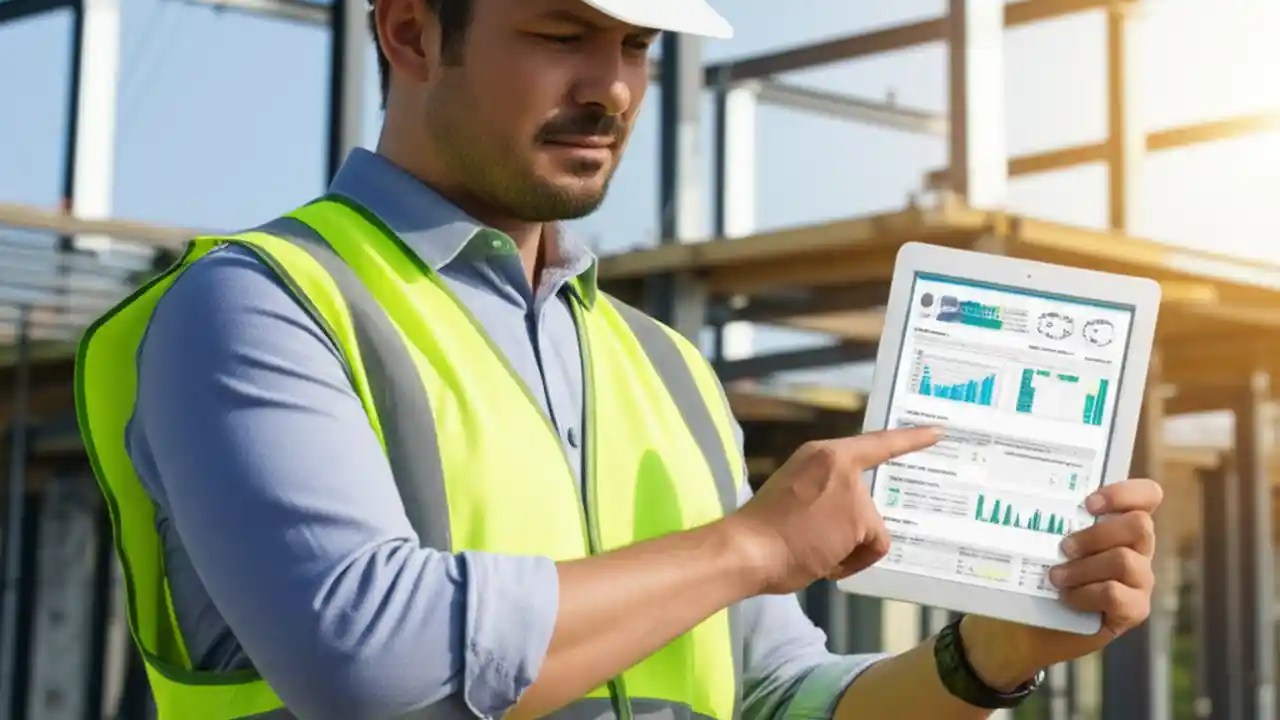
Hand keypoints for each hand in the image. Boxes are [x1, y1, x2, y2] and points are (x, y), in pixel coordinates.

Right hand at [724, 426, 942, 595]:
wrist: (748, 548)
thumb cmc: (762, 529)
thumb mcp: (794, 492)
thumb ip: (822, 492)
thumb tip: (840, 518)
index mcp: (820, 453)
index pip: (873, 443)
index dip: (908, 439)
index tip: (938, 432)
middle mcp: (839, 462)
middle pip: (867, 502)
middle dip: (850, 526)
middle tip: (817, 540)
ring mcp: (852, 490)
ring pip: (870, 527)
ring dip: (848, 546)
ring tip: (812, 551)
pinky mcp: (861, 517)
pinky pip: (875, 546)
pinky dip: (855, 561)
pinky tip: (826, 561)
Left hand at [962, 478, 1163, 687]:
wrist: (1026, 627)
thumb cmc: (1033, 576)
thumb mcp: (1040, 542)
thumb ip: (1049, 518)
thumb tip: (1017, 489)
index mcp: (1119, 524)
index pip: (1147, 496)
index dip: (1125, 493)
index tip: (1088, 503)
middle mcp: (1137, 549)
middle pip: (1139, 526)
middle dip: (1096, 534)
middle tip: (1064, 547)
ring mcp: (1139, 581)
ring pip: (1125, 561)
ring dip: (1084, 567)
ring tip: (1056, 577)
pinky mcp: (1133, 610)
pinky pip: (1117, 594)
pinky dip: (1086, 594)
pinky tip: (1066, 598)